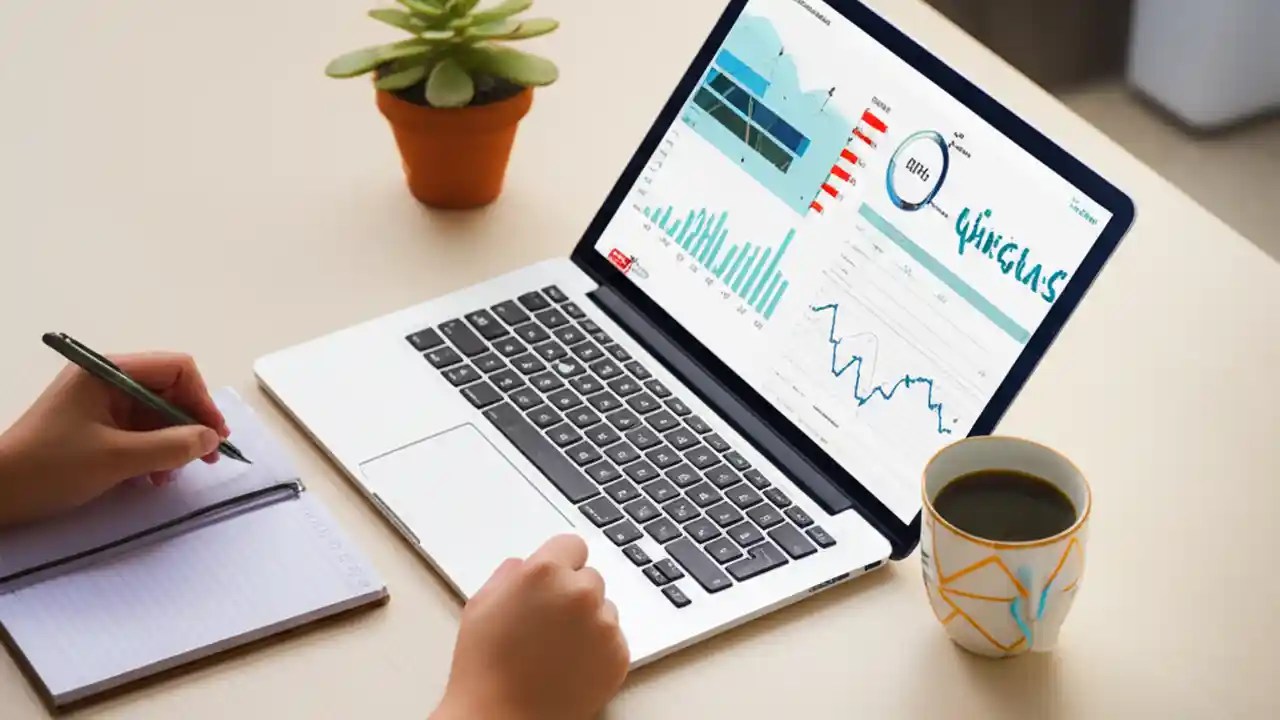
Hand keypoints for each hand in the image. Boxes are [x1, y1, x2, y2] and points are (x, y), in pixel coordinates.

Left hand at [0, 353, 227, 526]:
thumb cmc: (50, 467)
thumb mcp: (117, 458)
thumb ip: (171, 446)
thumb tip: (211, 439)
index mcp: (107, 372)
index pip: (175, 369)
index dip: (201, 400)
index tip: (213, 435)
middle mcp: (105, 380)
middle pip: (167, 392)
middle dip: (189, 424)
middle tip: (208, 458)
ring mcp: (98, 403)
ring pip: (155, 415)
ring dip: (172, 443)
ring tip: (173, 475)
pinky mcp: (94, 426)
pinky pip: (137, 431)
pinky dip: (152, 452)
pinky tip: (152, 478)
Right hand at [433, 534, 630, 719]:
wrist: (501, 719)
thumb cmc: (485, 666)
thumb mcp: (481, 604)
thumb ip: (509, 573)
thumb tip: (526, 565)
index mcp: (545, 573)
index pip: (572, 544)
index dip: (560, 563)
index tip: (552, 580)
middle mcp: (580, 593)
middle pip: (590, 577)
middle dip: (572, 592)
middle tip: (547, 621)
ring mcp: (604, 625)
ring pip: (604, 608)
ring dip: (588, 620)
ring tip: (556, 648)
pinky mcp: (618, 655)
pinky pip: (614, 638)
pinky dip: (598, 648)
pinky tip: (570, 664)